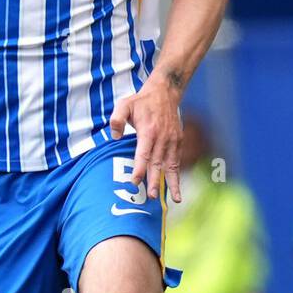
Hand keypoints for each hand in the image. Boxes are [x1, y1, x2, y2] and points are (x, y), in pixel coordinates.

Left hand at [109, 79, 181, 201]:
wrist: (165, 93)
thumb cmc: (141, 101)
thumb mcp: (124, 104)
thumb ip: (117, 119)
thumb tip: (114, 137)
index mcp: (148, 131)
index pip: (143, 154)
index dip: (139, 169)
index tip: (135, 182)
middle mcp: (162, 138)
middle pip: (157, 163)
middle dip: (154, 181)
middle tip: (151, 197)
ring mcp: (172, 141)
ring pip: (171, 165)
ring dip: (171, 183)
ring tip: (175, 199)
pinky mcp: (178, 142)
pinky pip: (177, 161)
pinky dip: (177, 176)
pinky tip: (177, 189)